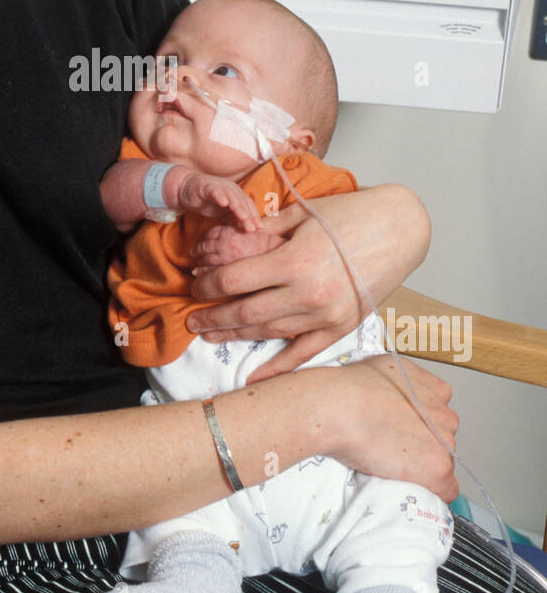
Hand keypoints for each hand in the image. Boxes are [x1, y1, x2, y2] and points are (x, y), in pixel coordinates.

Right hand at [175, 171, 262, 232]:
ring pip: (232, 197)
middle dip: (249, 216)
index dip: (255, 217)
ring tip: (243, 217)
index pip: (249, 207)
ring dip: (238, 207)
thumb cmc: (208, 201)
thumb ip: (234, 219)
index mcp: (237, 195)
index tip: (260, 229)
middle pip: (243, 203)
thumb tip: (247, 231)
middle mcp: (231, 189)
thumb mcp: (223, 213)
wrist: (187, 188)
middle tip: (253, 228)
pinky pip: (215, 192)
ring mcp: (220, 186)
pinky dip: (220, 196)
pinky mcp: (208, 187)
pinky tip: (223, 203)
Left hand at [185, 185, 430, 374]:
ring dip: (236, 335)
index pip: (234, 280)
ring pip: (269, 332)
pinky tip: (254, 378)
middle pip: (245, 311)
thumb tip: (229, 240)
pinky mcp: (341, 327)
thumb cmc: (352, 214)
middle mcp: (308, 294)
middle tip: (191, 320)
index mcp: (294, 261)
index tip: (194, 285)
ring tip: (211, 335)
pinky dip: (277, 368)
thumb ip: (264, 230)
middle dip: (213, 317)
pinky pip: (303, 353)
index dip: (208, 284)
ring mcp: (326, 315)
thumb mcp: (302, 214)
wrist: (402, 228)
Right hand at [318, 354, 458, 501]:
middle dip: (423, 444)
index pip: (439, 414)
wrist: (339, 408)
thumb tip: (394, 393)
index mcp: (437, 390)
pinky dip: (432, 491)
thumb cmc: (352, 389)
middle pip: (442, 438)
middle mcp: (446, 415)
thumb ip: (403, 383)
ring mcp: (444, 443)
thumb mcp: (385, 368)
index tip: (403, 429)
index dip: (419, 423)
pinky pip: (446, 489)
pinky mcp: (438, 469)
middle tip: (394, 447)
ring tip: (393, 464)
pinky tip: (414, 487)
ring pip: (442, 461)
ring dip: (424, 466)